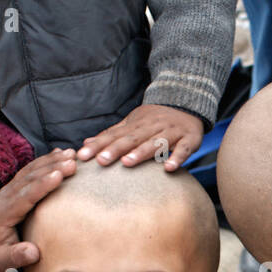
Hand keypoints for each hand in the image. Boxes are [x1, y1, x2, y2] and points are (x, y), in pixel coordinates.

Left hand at [0, 148, 77, 271]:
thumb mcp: (1, 261)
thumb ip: (16, 256)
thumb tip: (34, 252)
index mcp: (3, 213)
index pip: (24, 196)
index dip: (41, 185)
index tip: (58, 176)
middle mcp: (6, 196)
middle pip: (30, 178)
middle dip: (51, 168)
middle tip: (73, 162)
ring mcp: (10, 189)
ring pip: (31, 170)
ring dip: (51, 161)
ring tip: (72, 155)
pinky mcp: (16, 187)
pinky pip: (31, 170)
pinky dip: (46, 160)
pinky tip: (60, 153)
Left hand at [76, 104, 202, 169]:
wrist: (188, 102)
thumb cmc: (156, 119)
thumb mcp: (133, 123)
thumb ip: (112, 134)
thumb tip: (86, 143)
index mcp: (136, 124)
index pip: (114, 135)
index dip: (98, 145)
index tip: (82, 156)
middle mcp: (152, 127)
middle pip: (132, 139)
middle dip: (115, 149)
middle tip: (100, 160)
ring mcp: (171, 132)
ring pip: (155, 143)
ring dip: (141, 153)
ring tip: (127, 162)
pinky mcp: (189, 139)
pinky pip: (183, 149)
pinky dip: (177, 158)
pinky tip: (168, 168)